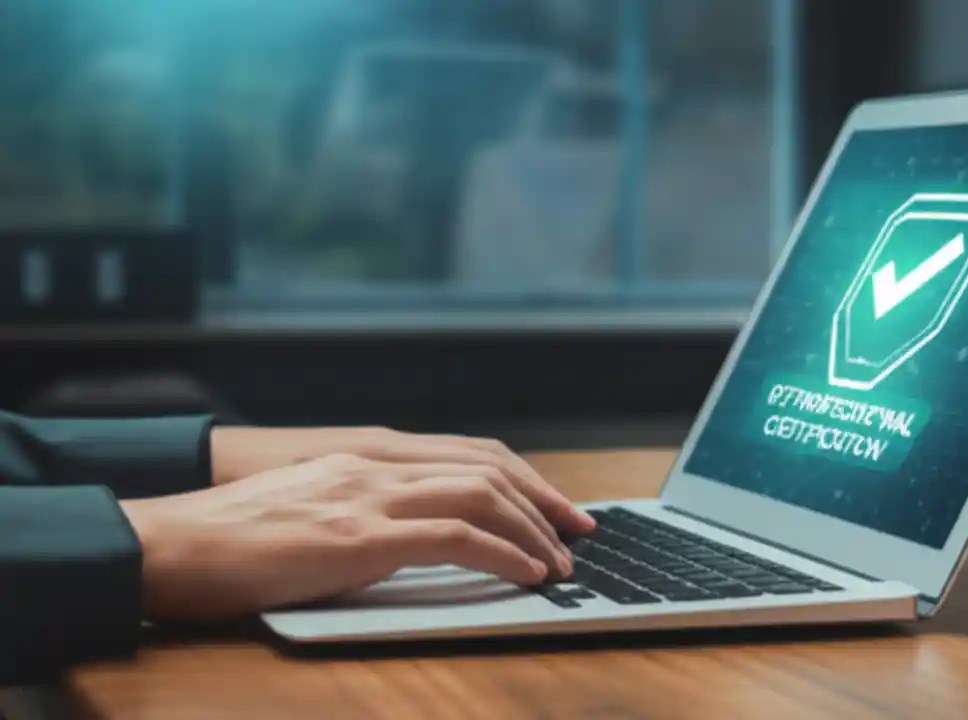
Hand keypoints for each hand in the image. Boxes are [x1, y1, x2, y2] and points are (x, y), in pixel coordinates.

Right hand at [210, 426, 594, 536]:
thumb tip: (408, 536)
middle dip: (544, 500)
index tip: (556, 506)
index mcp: (366, 458)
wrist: (171, 544)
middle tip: (580, 532)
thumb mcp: (311, 509)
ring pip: (480, 495)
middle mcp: (375, 466)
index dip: (522, 478)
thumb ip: (363, 511)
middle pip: (487, 468)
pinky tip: (525, 573)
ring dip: (532, 529)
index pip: (467, 454)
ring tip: (559, 563)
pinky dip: (502, 552)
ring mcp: (369, 497)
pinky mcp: (359, 537)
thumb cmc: (232, 540)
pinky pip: (454, 537)